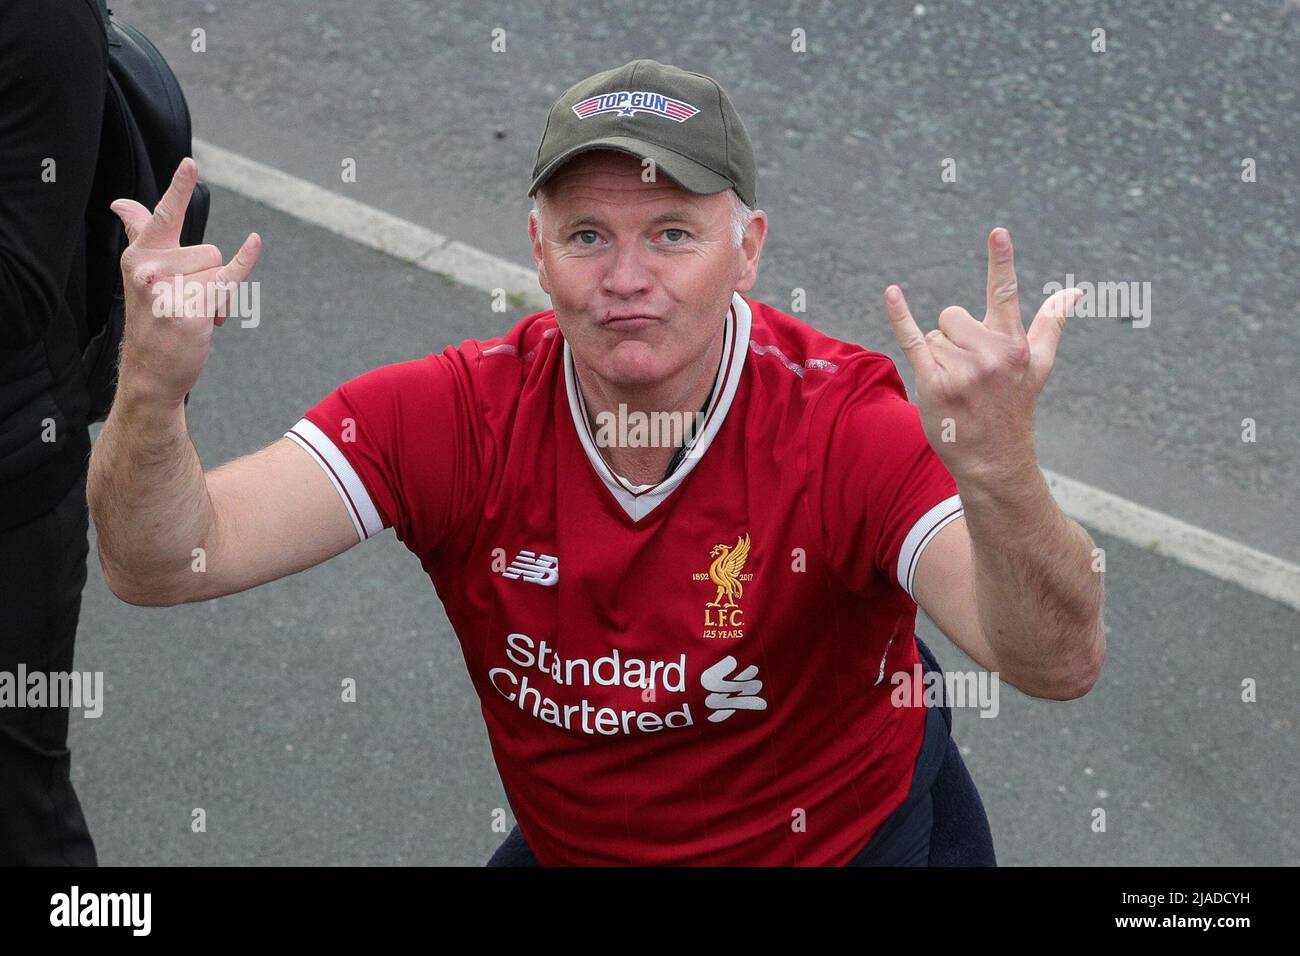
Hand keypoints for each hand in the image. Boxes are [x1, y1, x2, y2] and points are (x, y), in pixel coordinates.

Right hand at [110, 157, 261, 405]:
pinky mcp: (189, 310)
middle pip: (210, 252)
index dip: (179, 189)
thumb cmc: (152, 321)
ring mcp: (168, 290)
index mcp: (140, 256)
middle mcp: (150, 268)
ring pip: (221, 272)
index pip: (162, 216)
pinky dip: (243, 270)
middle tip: (188, 304)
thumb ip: (140, 236)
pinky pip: (229, 282)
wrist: (151, 373)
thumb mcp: (141, 276)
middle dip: (210, 278)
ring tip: (194, 316)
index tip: (192, 164)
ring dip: (218, 296)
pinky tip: (252, 249)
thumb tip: (122, 203)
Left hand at [883, 227, 1081, 485]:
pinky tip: (892, 293)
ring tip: (956, 385)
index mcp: (1013, 345)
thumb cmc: (1015, 406)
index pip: (1006, 294)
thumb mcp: (1039, 366)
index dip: (1001, 261)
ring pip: (934, 336)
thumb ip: (1051, 323)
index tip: (996, 232)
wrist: (992, 459)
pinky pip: (912, 339)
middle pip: (953, 316)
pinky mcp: (933, 383)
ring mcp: (960, 370)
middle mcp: (988, 355)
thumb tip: (1073, 290)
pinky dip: (900, 316)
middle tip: (969, 371)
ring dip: (939, 356)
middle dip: (955, 337)